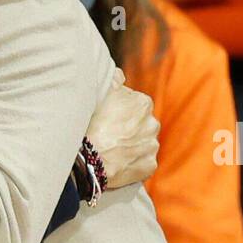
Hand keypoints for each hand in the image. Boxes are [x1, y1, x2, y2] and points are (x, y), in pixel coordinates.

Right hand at [86, 70, 159, 188]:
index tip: (106, 120)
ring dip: (131, 147)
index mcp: (143, 103)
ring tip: (111, 152)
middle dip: (128, 130)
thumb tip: (119, 75)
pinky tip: (117, 164)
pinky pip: (142, 164)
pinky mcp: (149, 166)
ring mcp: (151, 146)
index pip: (133, 105)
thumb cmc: (91, 124)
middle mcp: (153, 123)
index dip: (118, 113)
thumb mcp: (100, 93)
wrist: (89, 158)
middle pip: (140, 125)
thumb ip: (113, 79)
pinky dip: (132, 165)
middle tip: (108, 136)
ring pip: (142, 145)